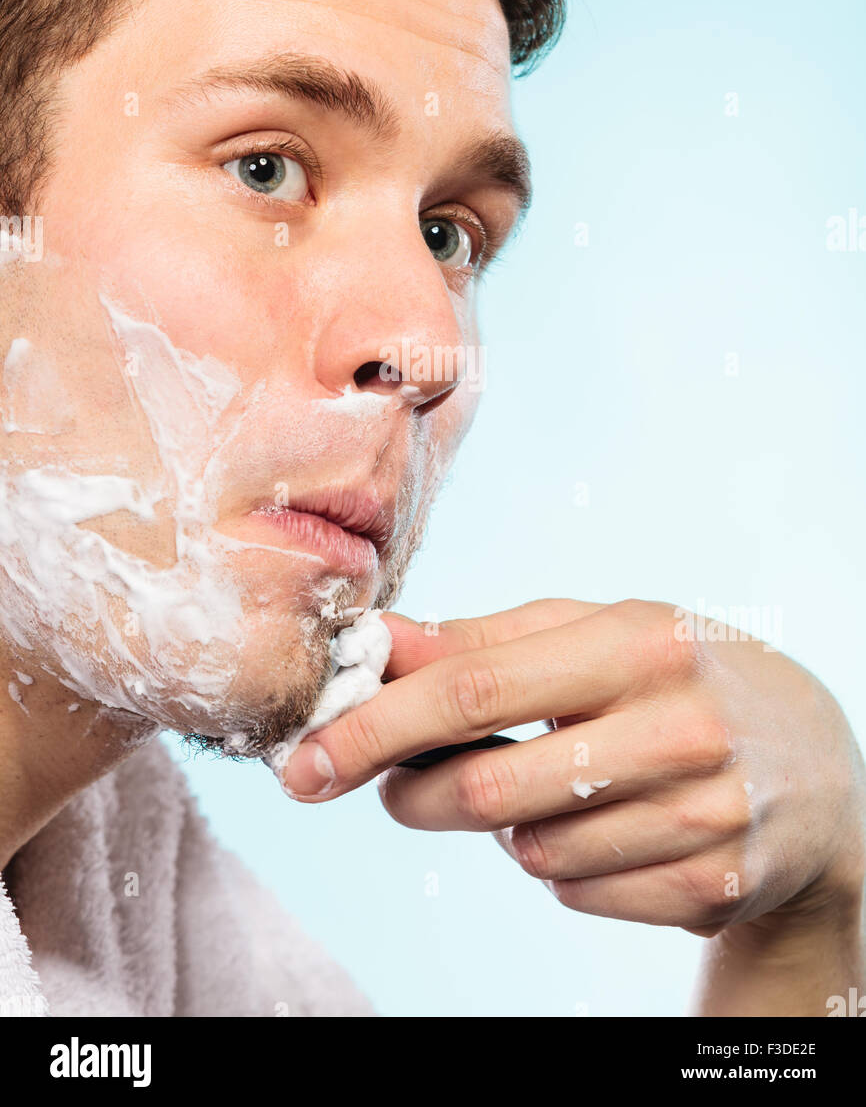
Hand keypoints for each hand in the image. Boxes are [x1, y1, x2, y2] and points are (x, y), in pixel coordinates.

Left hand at [275, 597, 865, 941]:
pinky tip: (602, 823)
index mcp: (636, 642)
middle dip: (413, 794)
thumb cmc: (676, 676)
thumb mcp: (596, 631)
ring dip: (501, 825)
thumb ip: (485, 641)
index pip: (472, 688)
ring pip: (529, 849)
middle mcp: (676, 725)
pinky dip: (561, 863)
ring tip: (547, 783)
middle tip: (397, 785)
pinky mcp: (714, 882)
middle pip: (487, 787)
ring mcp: (702, 812)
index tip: (306, 759)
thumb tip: (377, 645)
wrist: (814, 758)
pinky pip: (577, 891)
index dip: (374, 726)